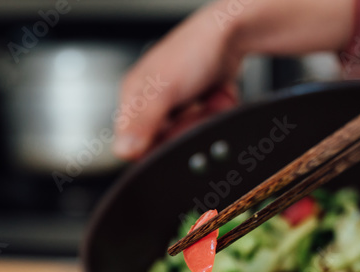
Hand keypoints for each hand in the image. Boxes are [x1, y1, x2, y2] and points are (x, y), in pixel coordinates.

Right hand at [112, 0, 355, 160]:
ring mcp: (176, 103)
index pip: (134, 142)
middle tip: (198, 111)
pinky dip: (215, 114)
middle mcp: (151, 101)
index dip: (157, 145)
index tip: (175, 135)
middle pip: (165, 141)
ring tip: (210, 100)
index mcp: (133, 96)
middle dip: (187, 128)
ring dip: (204, 120)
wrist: (235, 33)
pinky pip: (204, 125)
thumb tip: (124, 150)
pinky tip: (217, 98)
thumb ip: (143, 121)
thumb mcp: (164, 88)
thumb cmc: (195, 49)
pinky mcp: (197, 103)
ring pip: (187, 135)